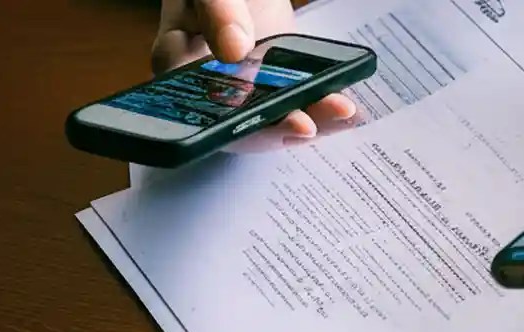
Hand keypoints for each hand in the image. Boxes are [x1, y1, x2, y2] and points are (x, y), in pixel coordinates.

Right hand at [152, 0, 358, 148]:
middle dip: (277, 128)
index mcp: (177, 68)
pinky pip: (295, 106)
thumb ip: (215, 11)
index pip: (199, 111)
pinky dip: (320, 109)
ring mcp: (245, 93)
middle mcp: (209, 92)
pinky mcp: (273, 89)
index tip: (253, 122)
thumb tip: (233, 51)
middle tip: (307, 125)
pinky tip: (346, 108)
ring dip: (309, 121)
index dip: (231, 126)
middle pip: (241, 127)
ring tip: (340, 111)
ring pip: (274, 121)